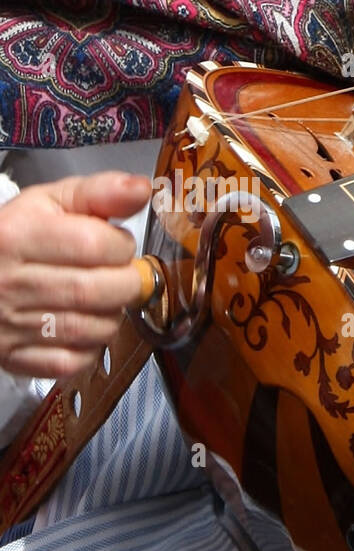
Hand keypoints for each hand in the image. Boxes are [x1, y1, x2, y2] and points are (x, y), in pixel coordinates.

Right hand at [0, 172, 150, 378]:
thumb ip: (99, 193)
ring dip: (112, 316)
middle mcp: (9, 280)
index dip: (121, 246)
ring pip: (90, 329)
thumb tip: (143, 189)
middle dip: (126, 283)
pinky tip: (85, 327)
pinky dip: (90, 348)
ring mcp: (9, 323)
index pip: (95, 244)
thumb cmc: (15, 238)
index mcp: (17, 234)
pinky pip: (72, 362)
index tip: (116, 244)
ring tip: (104, 299)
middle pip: (97, 291)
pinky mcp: (12, 356)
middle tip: (121, 275)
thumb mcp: (49, 203)